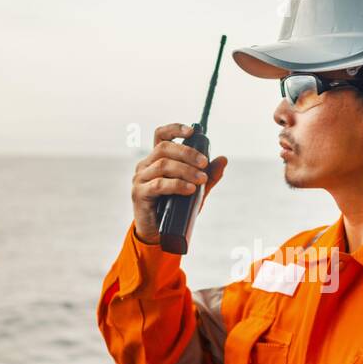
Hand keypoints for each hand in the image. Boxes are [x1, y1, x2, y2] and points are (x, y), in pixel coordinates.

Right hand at [132, 123, 228, 243]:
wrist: (158, 234)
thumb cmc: (174, 208)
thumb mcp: (195, 190)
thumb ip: (208, 175)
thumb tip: (223, 159)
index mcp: (156, 159)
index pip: (161, 136)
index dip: (175, 129)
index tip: (192, 131)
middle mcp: (145, 165)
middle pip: (164, 148)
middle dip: (187, 153)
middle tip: (204, 163)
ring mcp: (140, 179)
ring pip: (163, 165)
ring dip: (185, 170)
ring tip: (201, 179)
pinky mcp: (139, 194)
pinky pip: (159, 184)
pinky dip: (177, 185)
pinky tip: (189, 189)